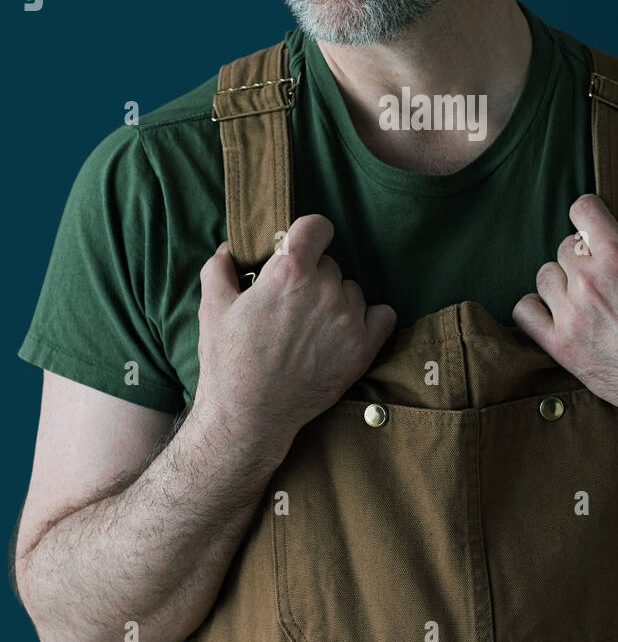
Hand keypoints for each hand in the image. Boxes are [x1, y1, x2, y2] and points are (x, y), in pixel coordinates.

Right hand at [195, 215, 397, 454]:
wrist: (250, 416)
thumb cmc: (229, 362)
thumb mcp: (212, 308)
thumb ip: (220, 268)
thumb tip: (229, 249)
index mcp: (290, 271)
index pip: (317, 226)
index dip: (307, 234)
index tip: (300, 248)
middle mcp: (325, 289)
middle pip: (329, 264)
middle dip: (312, 277)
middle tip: (291, 305)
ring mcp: (349, 318)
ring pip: (351, 289)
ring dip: (336, 301)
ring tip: (311, 328)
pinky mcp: (364, 346)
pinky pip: (382, 314)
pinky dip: (368, 320)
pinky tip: (344, 333)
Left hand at [511, 194, 617, 437]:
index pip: (583, 209)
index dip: (590, 214)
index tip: (595, 225)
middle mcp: (589, 281)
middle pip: (566, 246)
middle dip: (583, 255)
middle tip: (603, 276)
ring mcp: (570, 314)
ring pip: (545, 274)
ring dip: (562, 281)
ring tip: (583, 297)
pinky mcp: (559, 345)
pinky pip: (525, 310)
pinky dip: (536, 308)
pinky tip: (556, 313)